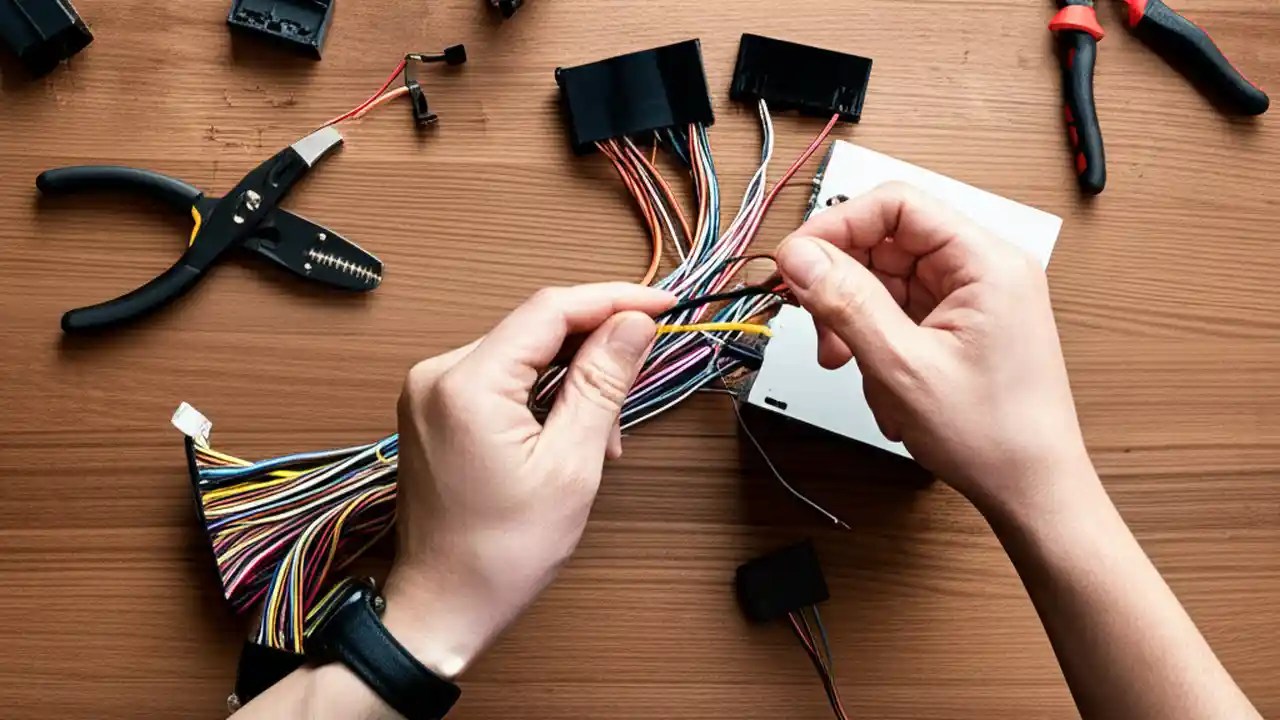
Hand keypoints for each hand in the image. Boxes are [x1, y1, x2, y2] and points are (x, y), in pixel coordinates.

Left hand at [382, 283, 674, 677]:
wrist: (444, 606)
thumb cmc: (499, 553)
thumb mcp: (571, 466)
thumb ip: (602, 384)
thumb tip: (633, 323)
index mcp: (467, 384)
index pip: (551, 309)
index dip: (613, 300)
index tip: (662, 305)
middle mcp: (438, 375)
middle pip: (536, 329)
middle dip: (595, 353)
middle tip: (636, 389)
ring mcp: (431, 392)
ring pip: (523, 355)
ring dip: (572, 381)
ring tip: (601, 439)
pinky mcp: (435, 410)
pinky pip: (501, 379)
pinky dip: (542, 397)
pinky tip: (567, 436)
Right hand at [775, 182, 1090, 515]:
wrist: (1032, 491)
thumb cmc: (995, 436)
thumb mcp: (903, 367)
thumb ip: (847, 303)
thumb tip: (800, 255)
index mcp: (986, 262)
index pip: (896, 205)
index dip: (836, 227)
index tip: (796, 262)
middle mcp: (983, 271)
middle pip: (885, 243)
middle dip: (842, 289)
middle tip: (819, 329)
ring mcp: (971, 300)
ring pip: (884, 283)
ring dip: (856, 326)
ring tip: (854, 368)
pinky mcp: (959, 326)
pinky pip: (898, 314)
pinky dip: (876, 346)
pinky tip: (883, 384)